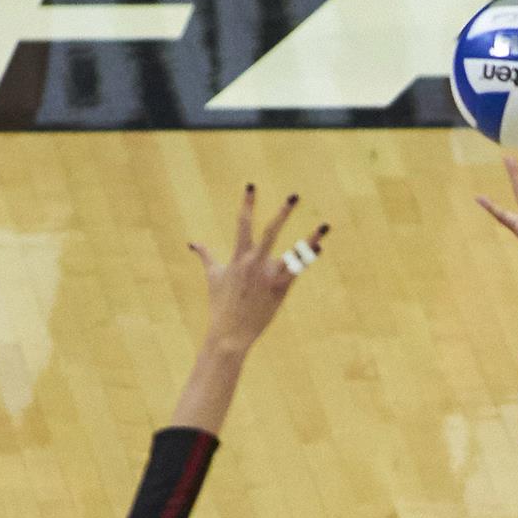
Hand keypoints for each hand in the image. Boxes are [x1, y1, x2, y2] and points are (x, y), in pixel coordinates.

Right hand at [189, 186, 327, 354]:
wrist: (229, 333)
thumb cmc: (221, 304)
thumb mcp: (213, 276)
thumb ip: (205, 255)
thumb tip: (192, 243)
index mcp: (239, 257)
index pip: (243, 223)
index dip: (247, 203)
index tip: (251, 185)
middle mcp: (254, 263)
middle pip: (270, 231)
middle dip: (283, 212)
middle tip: (294, 195)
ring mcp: (268, 276)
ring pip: (293, 253)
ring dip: (310, 239)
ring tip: (325, 225)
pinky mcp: (279, 289)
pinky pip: (297, 270)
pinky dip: (308, 258)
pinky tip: (319, 247)